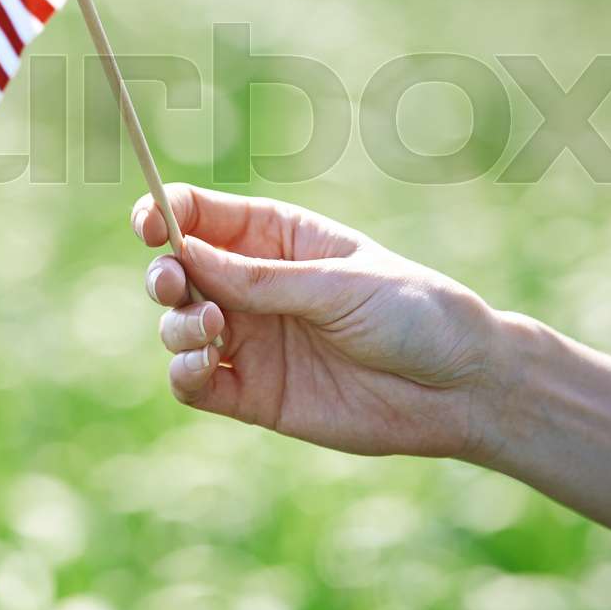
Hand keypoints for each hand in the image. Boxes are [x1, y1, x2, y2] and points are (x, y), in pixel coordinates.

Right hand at [134, 184, 503, 459]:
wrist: (462, 389)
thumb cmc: (414, 313)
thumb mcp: (338, 284)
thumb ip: (261, 279)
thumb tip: (184, 255)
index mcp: (276, 237)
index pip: (201, 215)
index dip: (165, 214)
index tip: (149, 225)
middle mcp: (254, 286)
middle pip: (177, 269)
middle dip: (164, 274)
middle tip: (176, 284)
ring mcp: (251, 340)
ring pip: (176, 326)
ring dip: (176, 325)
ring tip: (212, 329)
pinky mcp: (253, 395)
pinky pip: (193, 384)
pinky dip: (183, 374)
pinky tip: (201, 367)